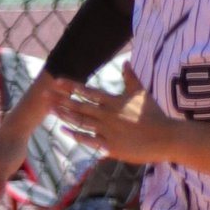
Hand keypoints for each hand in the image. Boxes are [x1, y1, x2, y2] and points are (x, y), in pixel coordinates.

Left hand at [54, 67, 183, 166]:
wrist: (166, 138)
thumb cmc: (154, 114)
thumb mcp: (142, 93)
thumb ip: (130, 78)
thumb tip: (126, 62)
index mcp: (113, 101)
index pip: (87, 92)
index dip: (71, 86)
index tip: (56, 82)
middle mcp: (107, 115)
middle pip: (79, 106)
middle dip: (60, 100)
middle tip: (43, 95)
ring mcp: (107, 131)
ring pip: (80, 122)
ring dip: (64, 115)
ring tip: (50, 109)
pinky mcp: (110, 146)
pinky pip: (89, 140)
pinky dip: (75, 135)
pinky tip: (63, 130)